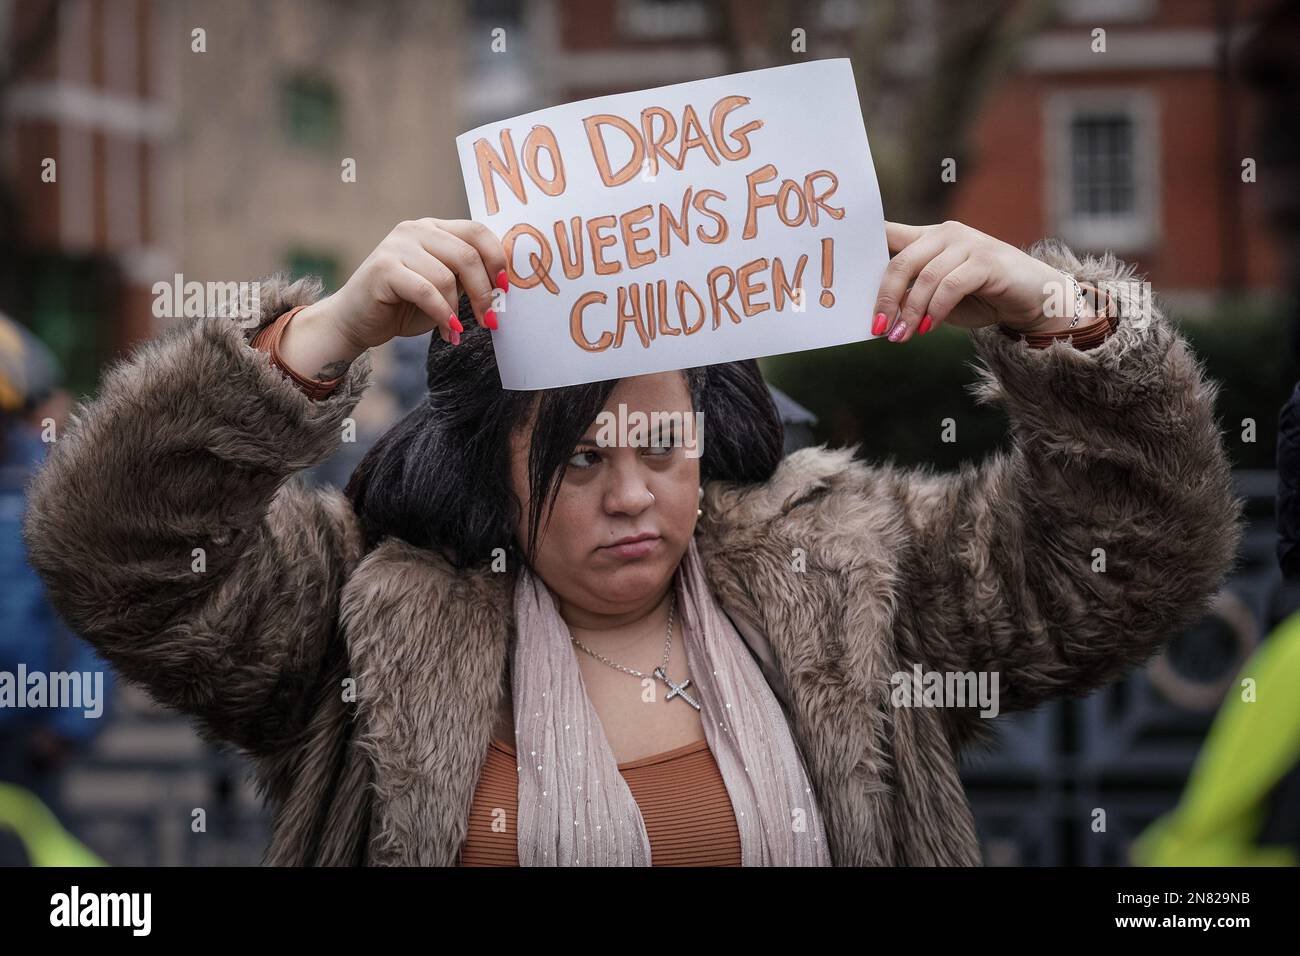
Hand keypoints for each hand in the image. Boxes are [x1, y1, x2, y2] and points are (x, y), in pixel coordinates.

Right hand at [279, 218, 508, 379]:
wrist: (355, 321)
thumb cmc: (404, 306)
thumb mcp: (444, 288)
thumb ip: (467, 278)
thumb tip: (503, 285)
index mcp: (435, 229)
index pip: (478, 232)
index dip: (497, 261)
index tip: (504, 291)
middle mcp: (416, 230)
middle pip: (467, 254)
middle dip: (484, 292)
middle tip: (489, 319)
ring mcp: (397, 245)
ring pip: (447, 276)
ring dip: (458, 310)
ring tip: (456, 331)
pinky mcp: (383, 268)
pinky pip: (426, 291)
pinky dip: (442, 314)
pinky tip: (447, 332)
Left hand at [872, 220, 1074, 342]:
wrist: (1032, 299)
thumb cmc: (980, 297)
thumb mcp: (937, 296)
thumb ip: (911, 294)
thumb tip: (876, 313)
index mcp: (928, 237)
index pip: (887, 232)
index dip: (861, 243)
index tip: (838, 266)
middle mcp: (946, 233)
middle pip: (901, 261)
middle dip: (885, 298)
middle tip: (877, 326)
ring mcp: (968, 243)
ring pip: (925, 277)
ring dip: (910, 312)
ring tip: (901, 336)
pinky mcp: (988, 261)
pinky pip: (951, 285)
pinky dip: (935, 310)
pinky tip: (928, 328)